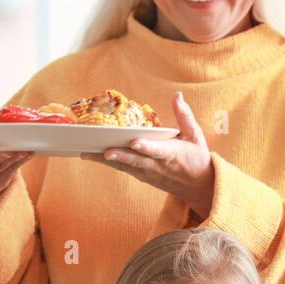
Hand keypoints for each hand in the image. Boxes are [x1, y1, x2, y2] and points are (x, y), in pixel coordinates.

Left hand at [81, 92, 215, 216]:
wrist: (198, 188)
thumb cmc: (197, 158)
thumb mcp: (195, 135)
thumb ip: (184, 116)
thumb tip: (177, 95)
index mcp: (172, 154)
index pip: (158, 151)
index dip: (147, 147)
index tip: (136, 142)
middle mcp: (157, 165)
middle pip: (136, 161)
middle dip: (120, 156)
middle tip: (104, 151)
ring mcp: (148, 173)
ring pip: (125, 166)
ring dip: (106, 160)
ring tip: (86, 152)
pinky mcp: (142, 176)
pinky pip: (123, 169)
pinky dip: (108, 163)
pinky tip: (91, 156)